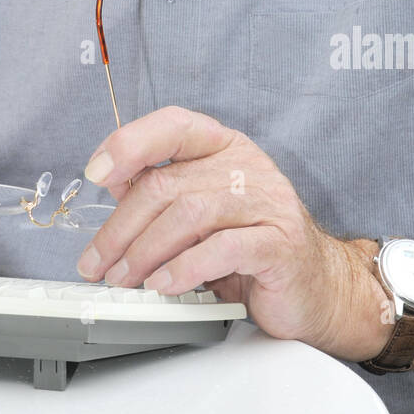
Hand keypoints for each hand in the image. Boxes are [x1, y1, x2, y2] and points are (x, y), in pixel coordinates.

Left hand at [75, 106, 390, 359]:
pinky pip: (223, 248)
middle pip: (168, 184)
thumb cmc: (252, 245)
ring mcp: (267, 202)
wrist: (317, 287)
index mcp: (223, 147)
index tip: (95, 172)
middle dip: (122, 227)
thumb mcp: (200, 212)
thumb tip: (110, 180)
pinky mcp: (280, 244)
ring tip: (126, 279)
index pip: (173, 125)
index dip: (129, 143)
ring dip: (146, 251)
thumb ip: (161, 191)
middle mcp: (246, 166)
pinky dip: (185, 268)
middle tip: (98, 263)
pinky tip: (165, 285)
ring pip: (190, 215)